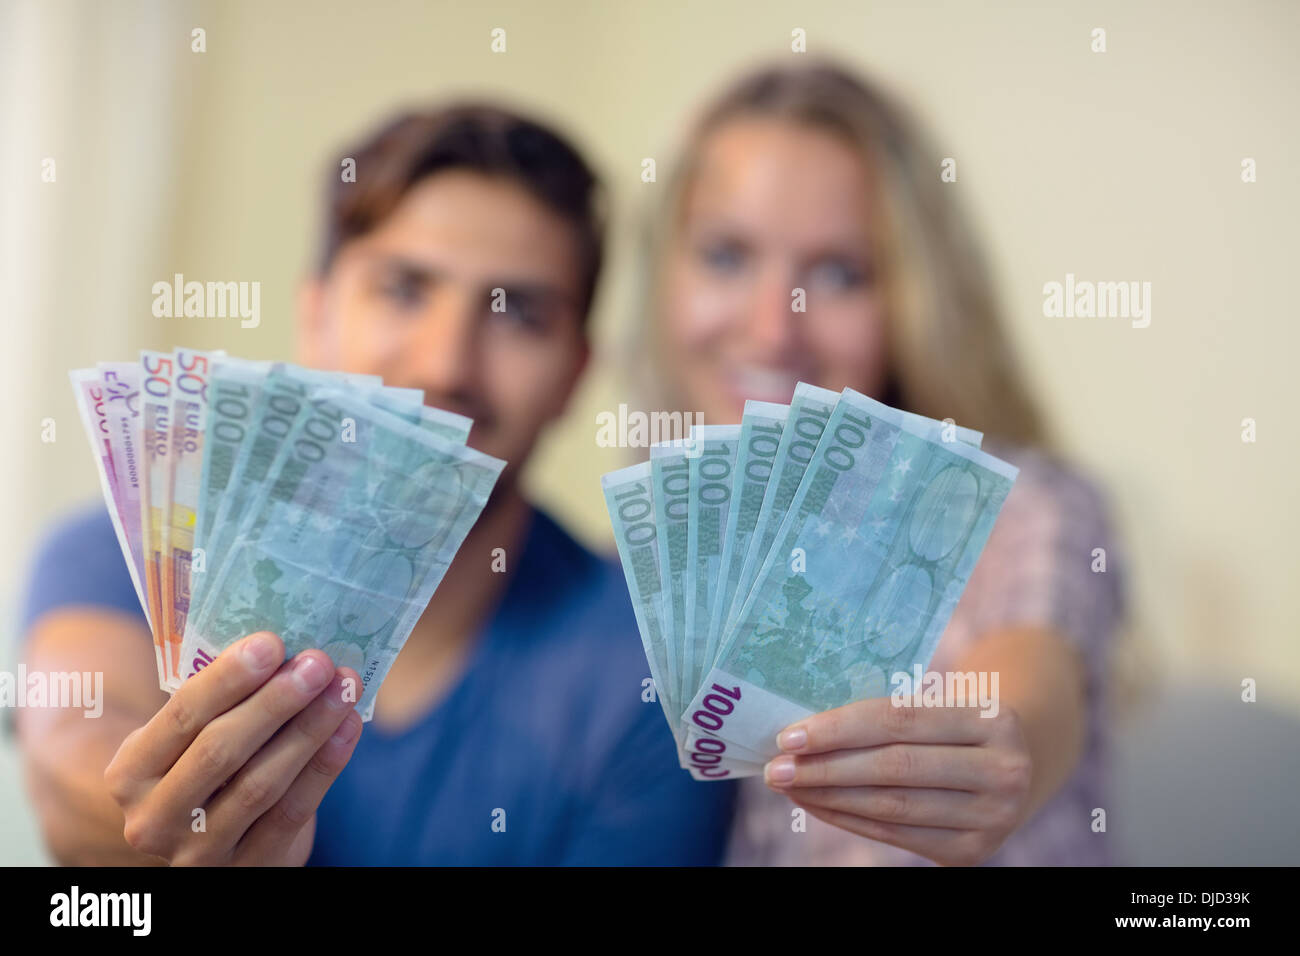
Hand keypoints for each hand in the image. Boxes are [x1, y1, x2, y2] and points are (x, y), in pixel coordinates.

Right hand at [104, 631, 362, 865]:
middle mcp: (153, 820)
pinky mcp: (248, 871)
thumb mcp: (186, 740)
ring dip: (310, 729)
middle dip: (275, 702)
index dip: (228, 678)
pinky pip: (292, 813)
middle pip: (221, 751)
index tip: (271, 642)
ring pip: (261, 784)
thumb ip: (220, 702)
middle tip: (318, 663)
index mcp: (128, 775)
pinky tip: (348, 727)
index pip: (181, 717)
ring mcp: (198, 853)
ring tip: (344, 688)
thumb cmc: (201, 765)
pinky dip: (324, 766)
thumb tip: (285, 648)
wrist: (204, 839)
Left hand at [764, 697, 1031, 865]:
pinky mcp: (971, 852)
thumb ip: (888, 714)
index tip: (789, 734)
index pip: (899, 720)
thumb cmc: (954, 725)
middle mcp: (1002, 770)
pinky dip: (849, 819)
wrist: (1012, 765)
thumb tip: (804, 732)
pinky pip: (895, 835)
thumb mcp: (939, 705)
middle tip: (777, 766)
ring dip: (830, 797)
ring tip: (790, 786)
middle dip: (826, 767)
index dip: (839, 728)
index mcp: (993, 718)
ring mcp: (991, 817)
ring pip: (891, 806)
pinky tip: (818, 805)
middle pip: (893, 767)